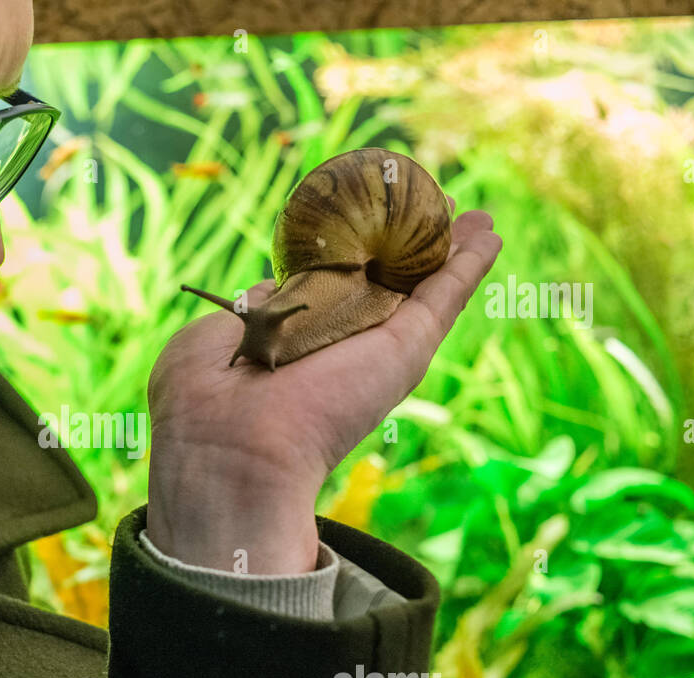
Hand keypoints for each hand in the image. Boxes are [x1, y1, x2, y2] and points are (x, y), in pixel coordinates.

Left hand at [146, 206, 502, 573]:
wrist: (235, 452)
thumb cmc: (205, 400)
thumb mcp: (208, 337)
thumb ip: (246, 309)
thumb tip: (273, 285)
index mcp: (288, 336)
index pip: (326, 287)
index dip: (344, 251)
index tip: (359, 219)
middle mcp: (337, 340)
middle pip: (384, 283)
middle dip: (410, 246)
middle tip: (439, 209)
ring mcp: (374, 346)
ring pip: (423, 289)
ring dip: (451, 250)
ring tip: (477, 218)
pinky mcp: (404, 351)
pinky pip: (443, 300)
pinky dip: (470, 267)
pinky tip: (489, 238)